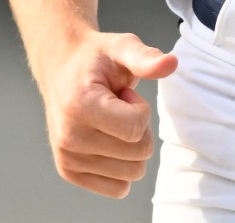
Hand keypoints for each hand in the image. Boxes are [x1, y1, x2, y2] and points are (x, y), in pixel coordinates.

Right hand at [34, 31, 177, 198]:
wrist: (62, 68)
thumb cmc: (96, 58)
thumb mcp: (122, 46)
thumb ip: (146, 57)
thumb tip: (172, 63)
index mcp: (79, 105)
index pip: (136, 128)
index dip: (141, 109)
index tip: (124, 94)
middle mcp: (68, 137)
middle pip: (138, 153)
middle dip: (138, 128)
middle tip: (117, 106)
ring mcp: (66, 158)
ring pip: (131, 173)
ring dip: (129, 146)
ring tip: (110, 120)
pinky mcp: (69, 171)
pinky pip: (118, 188)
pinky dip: (122, 166)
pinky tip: (105, 138)